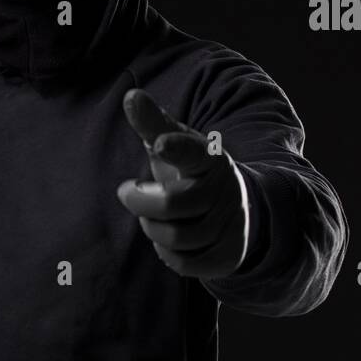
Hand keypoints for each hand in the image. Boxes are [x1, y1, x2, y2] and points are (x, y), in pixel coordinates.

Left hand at [116, 88, 245, 278]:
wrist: (233, 207)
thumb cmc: (189, 171)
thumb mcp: (173, 143)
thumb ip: (151, 123)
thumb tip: (131, 95)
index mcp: (208, 157)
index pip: (194, 152)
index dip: (177, 148)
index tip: (159, 144)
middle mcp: (225, 189)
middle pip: (173, 204)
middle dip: (141, 202)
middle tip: (126, 192)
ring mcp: (232, 222)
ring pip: (178, 237)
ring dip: (153, 229)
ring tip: (150, 216)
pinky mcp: (229, 254)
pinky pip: (186, 264)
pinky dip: (168, 255)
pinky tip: (167, 241)